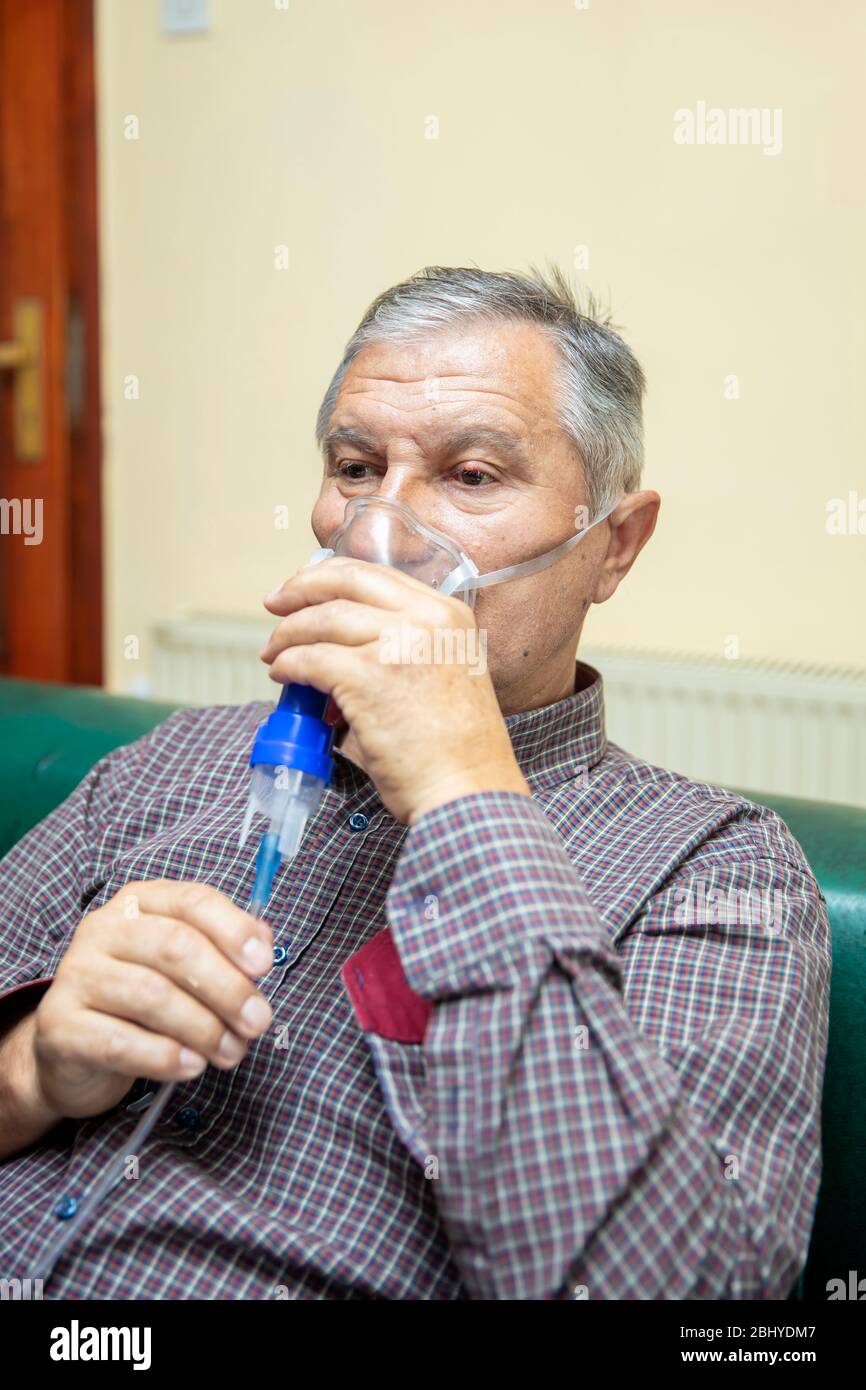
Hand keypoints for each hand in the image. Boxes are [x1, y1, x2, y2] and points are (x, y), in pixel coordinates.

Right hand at [31, 880, 274, 1119]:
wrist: (72, 1050)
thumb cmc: (139, 1001)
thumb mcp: (182, 967)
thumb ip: (223, 949)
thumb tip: (264, 944)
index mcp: (139, 903)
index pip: (192, 901)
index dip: (234, 931)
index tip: (264, 966)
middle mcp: (102, 929)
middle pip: (175, 947)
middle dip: (226, 988)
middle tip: (257, 1022)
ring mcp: (76, 975)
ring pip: (151, 995)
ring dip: (203, 1028)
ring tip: (231, 1052)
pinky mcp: (59, 1025)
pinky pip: (119, 1041)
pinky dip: (164, 1057)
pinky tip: (192, 1066)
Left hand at [260, 556, 531, 824]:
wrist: (468, 791)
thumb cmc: (457, 753)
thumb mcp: (443, 676)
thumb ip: (398, 652)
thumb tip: (336, 652)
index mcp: (449, 615)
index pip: (377, 575)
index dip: (331, 577)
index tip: (305, 587)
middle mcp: (426, 619)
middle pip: (346, 582)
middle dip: (301, 588)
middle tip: (275, 603)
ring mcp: (397, 644)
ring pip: (323, 619)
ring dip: (288, 634)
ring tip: (273, 653)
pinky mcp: (368, 676)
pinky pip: (310, 659)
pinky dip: (289, 665)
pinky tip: (283, 675)